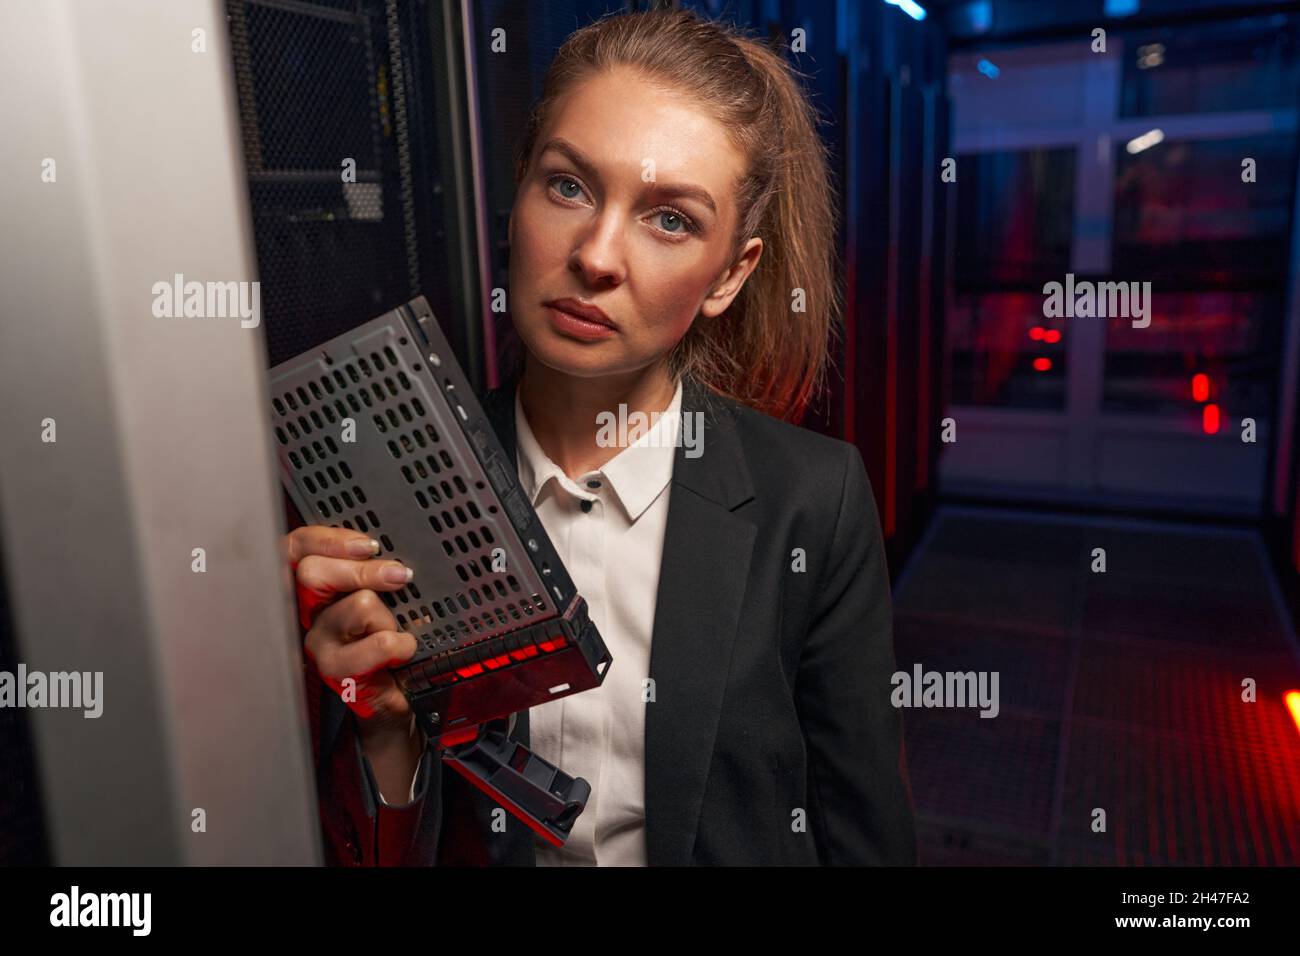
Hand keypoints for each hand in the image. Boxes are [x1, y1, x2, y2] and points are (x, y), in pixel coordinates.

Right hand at [283, 526, 418, 738]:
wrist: (395, 693)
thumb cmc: (388, 642)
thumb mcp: (384, 599)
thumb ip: (378, 574)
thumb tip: (394, 555)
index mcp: (320, 588)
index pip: (299, 549)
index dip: (327, 539)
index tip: (368, 545)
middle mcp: (312, 612)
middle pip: (314, 573)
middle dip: (363, 570)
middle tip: (399, 576)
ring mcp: (320, 641)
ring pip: (357, 604)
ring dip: (389, 617)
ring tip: (395, 632)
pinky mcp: (336, 669)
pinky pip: (378, 642)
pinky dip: (401, 644)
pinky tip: (401, 652)